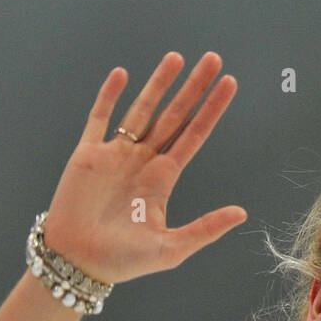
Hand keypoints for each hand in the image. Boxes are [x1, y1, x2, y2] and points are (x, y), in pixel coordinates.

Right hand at [40, 51, 246, 285]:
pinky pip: (99, 117)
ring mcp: (115, 155)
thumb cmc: (123, 260)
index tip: (229, 84)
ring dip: (158, 83)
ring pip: (141, 109)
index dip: (210, 111)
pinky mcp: (88, 154)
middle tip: (213, 58)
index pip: (193, 136)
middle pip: (173, 116)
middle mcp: (142, 162)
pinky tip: (123, 74)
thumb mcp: (171, 248)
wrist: (78, 263)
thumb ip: (205, 228)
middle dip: (193, 88)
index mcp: (162, 180)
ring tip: (177, 58)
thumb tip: (242, 213)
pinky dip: (109, 95)